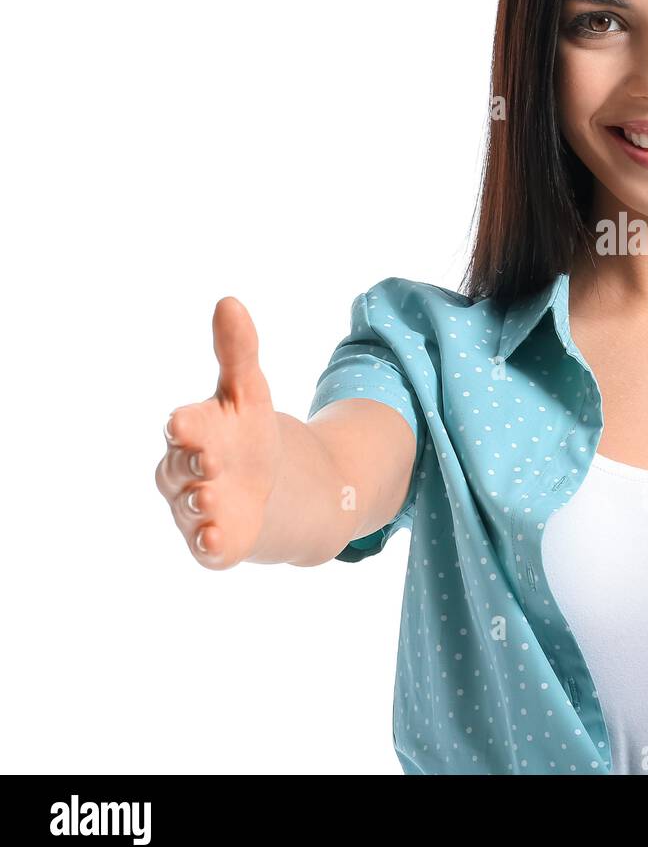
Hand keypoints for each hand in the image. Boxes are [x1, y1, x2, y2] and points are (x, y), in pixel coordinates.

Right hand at [154, 297, 283, 567]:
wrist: (265, 487)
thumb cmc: (245, 433)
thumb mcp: (249, 391)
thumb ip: (239, 351)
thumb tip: (229, 301)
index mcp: (194, 431)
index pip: (185, 426)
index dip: (185, 425)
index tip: (183, 420)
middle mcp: (187, 470)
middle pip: (182, 466)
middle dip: (193, 462)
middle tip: (207, 458)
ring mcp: (196, 506)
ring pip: (191, 506)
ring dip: (200, 504)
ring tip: (211, 498)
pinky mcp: (212, 540)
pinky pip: (206, 545)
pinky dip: (210, 543)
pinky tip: (219, 539)